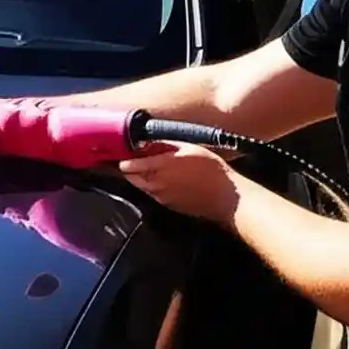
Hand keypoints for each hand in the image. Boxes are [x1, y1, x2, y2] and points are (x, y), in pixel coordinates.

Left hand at [117, 141, 241, 224]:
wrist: (226, 197)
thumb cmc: (212, 169)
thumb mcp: (189, 148)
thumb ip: (165, 144)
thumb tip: (148, 142)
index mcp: (159, 167)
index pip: (127, 165)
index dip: (122, 158)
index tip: (121, 153)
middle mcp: (155, 184)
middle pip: (129, 177)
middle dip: (128, 168)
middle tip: (133, 159)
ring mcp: (160, 197)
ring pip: (139, 186)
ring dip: (139, 178)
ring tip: (149, 168)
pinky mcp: (167, 206)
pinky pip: (152, 194)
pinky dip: (151, 187)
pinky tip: (164, 180)